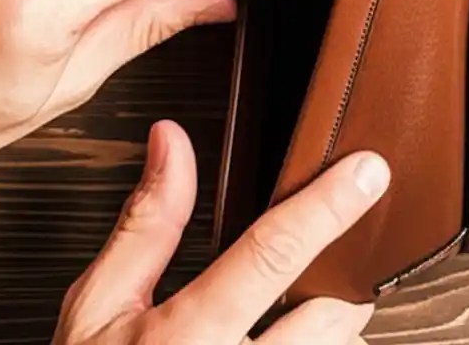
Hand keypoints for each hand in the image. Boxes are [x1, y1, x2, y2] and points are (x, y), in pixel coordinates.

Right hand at [54, 121, 387, 344]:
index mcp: (184, 337)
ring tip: (283, 336)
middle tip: (313, 285)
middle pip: (332, 313)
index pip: (271, 255)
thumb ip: (147, 225)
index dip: (327, 207)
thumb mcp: (99, 306)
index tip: (369, 172)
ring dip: (330, 339)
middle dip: (336, 289)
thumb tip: (172, 143)